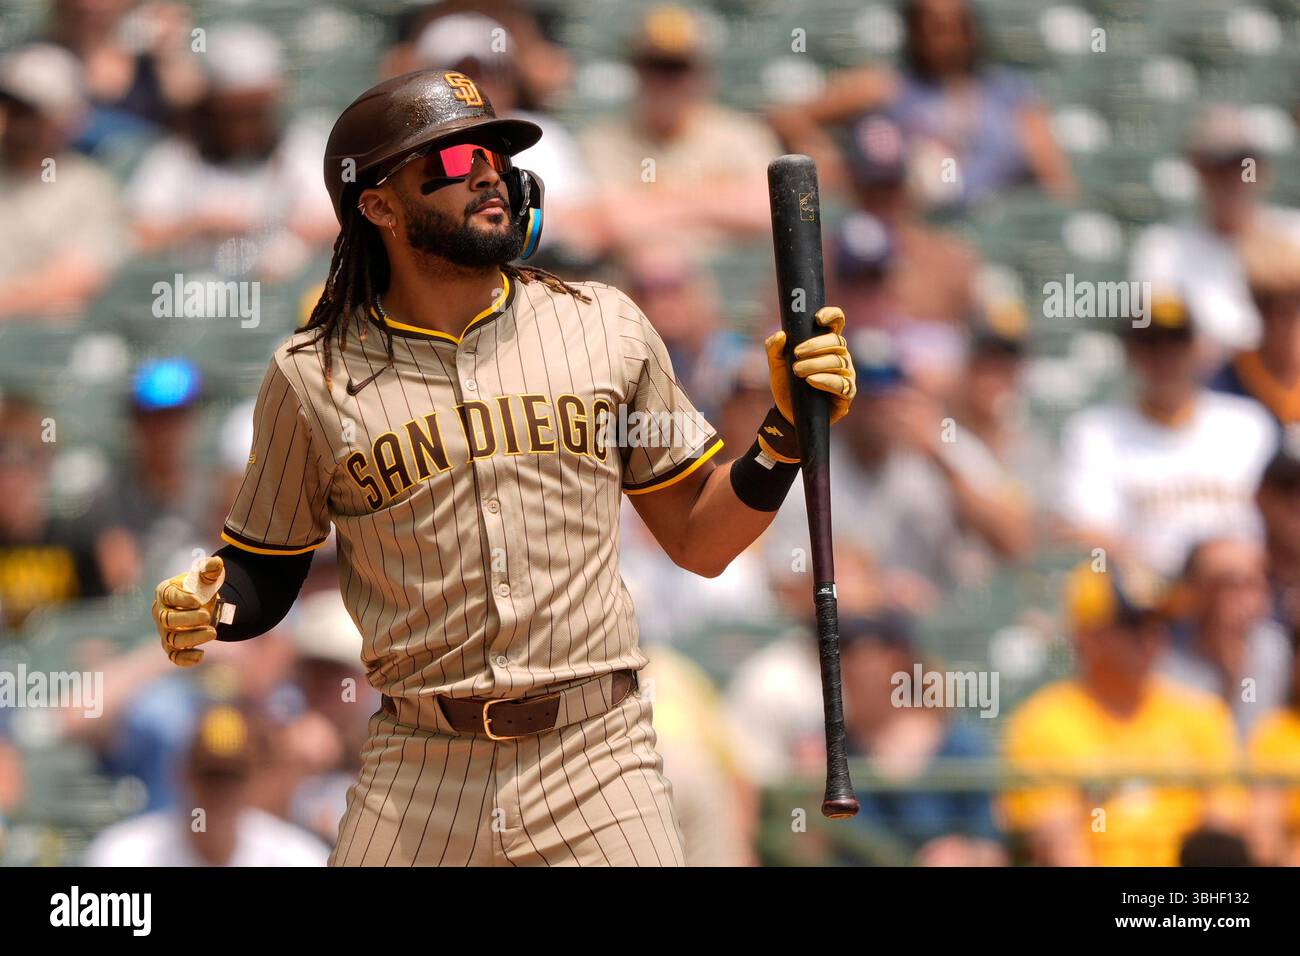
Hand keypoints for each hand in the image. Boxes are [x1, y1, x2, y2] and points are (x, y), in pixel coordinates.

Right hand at [152, 556, 223, 666]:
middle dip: (188, 619)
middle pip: (168, 620)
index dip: (182, 599)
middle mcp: (161, 613)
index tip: (198, 600)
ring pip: (173, 639)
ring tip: (213, 632)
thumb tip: (216, 563)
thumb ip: (210, 569)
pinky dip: (185, 659)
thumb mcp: (207, 577)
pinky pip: (174, 656)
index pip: (168, 596)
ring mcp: (165, 631)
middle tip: (207, 616)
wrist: (205, 605)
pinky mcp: (172, 646)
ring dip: (192, 638)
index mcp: (165, 592)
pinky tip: (201, 656)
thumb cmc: (202, 588)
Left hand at [764, 306, 856, 425]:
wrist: (787, 414)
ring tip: (797, 371)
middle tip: (796, 354)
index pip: (837, 322)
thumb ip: (774, 348)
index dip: (832, 315)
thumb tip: (780, 335)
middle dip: (815, 345)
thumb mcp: (775, 365)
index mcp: (826, 344)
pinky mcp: (846, 394)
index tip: (817, 319)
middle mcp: (841, 356)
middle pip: (837, 342)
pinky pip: (842, 383)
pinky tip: (812, 381)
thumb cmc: (786, 385)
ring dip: (816, 364)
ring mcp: (846, 375)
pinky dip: (826, 380)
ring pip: (838, 362)